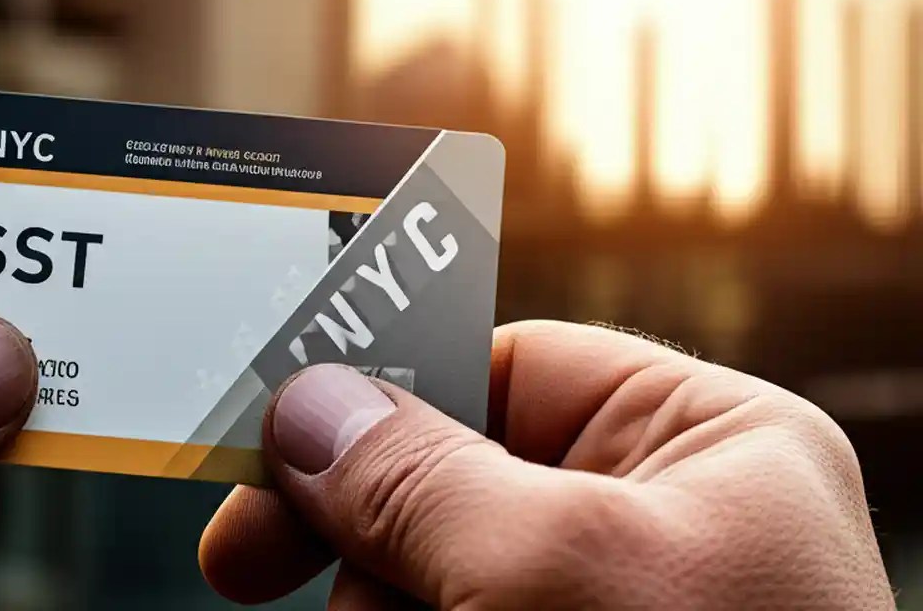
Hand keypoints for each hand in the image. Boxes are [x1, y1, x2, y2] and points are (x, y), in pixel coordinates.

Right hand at [200, 321, 893, 608]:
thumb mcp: (558, 574)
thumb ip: (422, 480)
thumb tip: (308, 409)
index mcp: (701, 446)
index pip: (508, 369)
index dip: (385, 389)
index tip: (271, 433)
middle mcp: (651, 527)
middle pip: (441, 483)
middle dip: (366, 539)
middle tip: (246, 560)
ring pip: (420, 579)